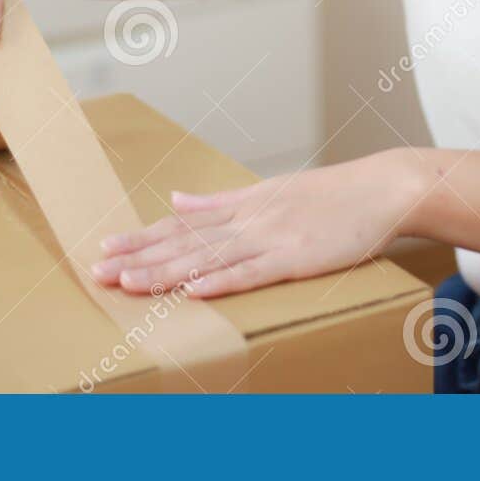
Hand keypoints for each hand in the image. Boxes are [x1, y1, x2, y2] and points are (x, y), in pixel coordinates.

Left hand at [90, 150, 423, 297]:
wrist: (382, 190)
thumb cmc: (332, 196)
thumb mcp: (269, 192)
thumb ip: (221, 201)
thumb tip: (177, 199)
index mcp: (242, 206)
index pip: (181, 224)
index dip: (141, 238)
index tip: (105, 248)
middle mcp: (248, 220)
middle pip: (184, 242)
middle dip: (139, 258)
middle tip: (97, 272)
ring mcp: (271, 238)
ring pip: (208, 257)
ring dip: (166, 271)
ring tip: (129, 283)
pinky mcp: (295, 257)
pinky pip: (252, 273)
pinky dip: (221, 281)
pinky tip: (193, 290)